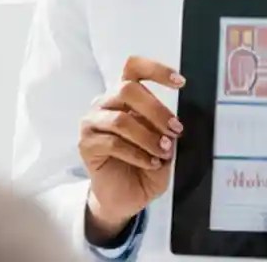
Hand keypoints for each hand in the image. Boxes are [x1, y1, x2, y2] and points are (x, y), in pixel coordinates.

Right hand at [79, 56, 185, 243]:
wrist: (124, 198)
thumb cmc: (144, 166)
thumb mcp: (165, 146)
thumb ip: (167, 130)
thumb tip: (173, 122)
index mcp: (125, 96)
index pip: (134, 68)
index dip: (156, 70)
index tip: (180, 82)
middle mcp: (106, 103)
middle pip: (128, 89)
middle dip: (157, 110)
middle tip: (176, 130)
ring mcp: (92, 122)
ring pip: (121, 119)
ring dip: (148, 137)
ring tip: (163, 152)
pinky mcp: (86, 144)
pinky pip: (113, 143)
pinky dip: (137, 154)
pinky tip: (150, 163)